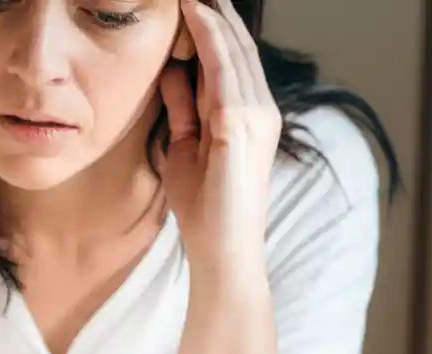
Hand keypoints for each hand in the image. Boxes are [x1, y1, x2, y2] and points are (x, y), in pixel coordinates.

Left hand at [160, 0, 281, 272]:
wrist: (222, 251)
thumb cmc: (204, 208)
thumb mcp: (185, 145)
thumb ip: (183, 107)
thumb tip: (170, 70)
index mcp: (251, 115)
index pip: (233, 59)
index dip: (213, 27)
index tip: (189, 1)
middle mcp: (261, 109)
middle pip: (237, 46)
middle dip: (214, 12)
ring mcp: (256, 115)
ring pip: (233, 50)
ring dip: (210, 16)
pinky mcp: (241, 124)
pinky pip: (224, 69)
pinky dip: (208, 38)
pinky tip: (192, 16)